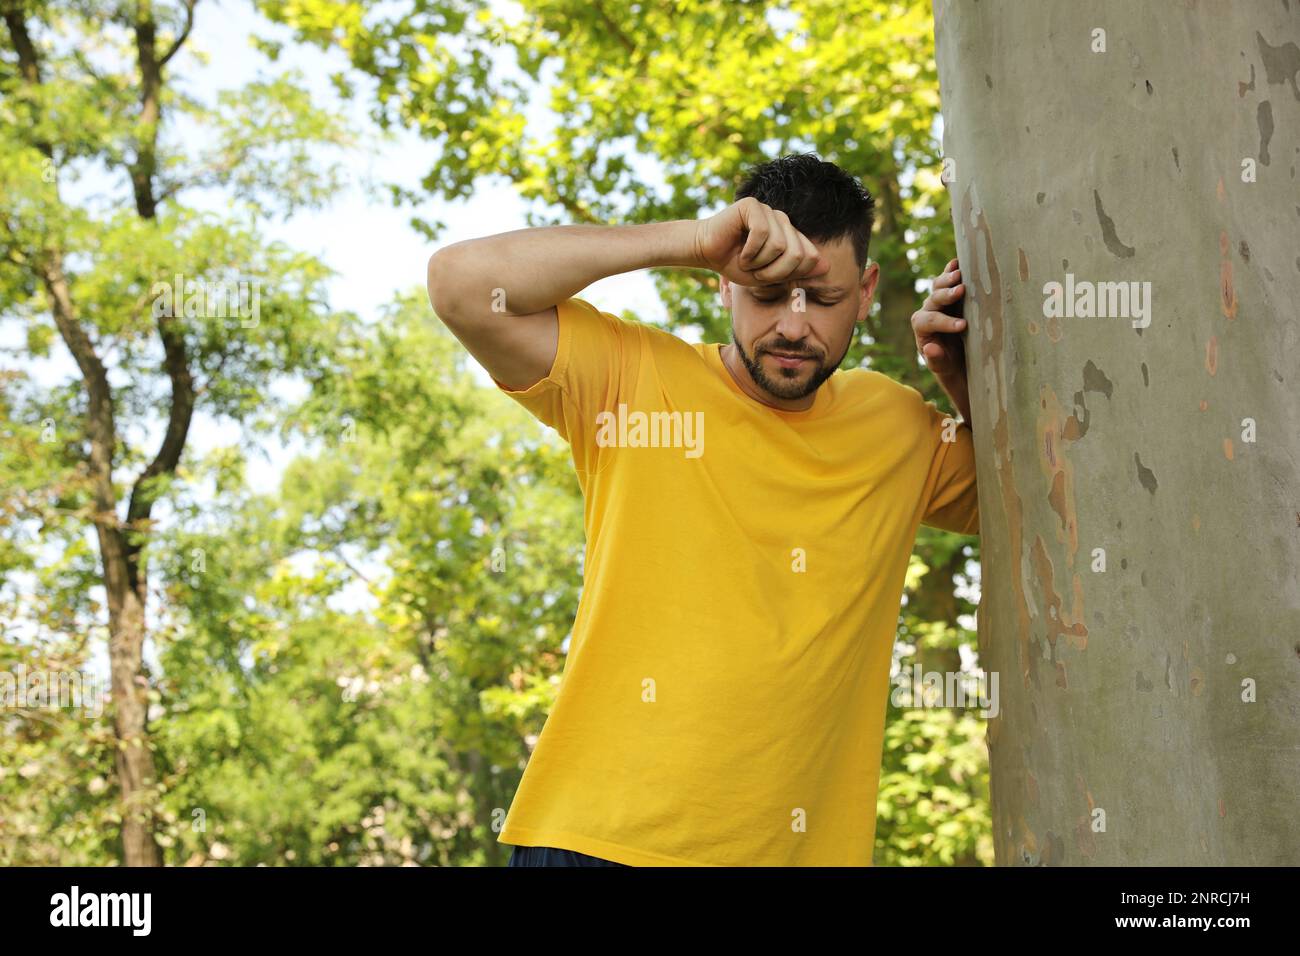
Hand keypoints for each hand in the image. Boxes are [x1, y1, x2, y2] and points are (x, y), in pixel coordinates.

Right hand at [692, 197, 829, 286]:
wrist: (705, 252)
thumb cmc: (735, 264)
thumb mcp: (769, 275)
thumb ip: (797, 271)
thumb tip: (828, 266)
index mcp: (790, 235)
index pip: (809, 256)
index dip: (788, 274)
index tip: (767, 277)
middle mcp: (782, 220)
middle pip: (797, 253)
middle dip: (775, 271)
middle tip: (756, 272)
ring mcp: (769, 211)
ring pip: (780, 245)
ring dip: (760, 261)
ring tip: (746, 260)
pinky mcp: (752, 205)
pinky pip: (762, 233)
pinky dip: (750, 250)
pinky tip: (740, 250)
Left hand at [912, 258, 967, 382]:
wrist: (955, 356)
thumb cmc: (947, 362)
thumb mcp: (941, 365)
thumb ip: (935, 358)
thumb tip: (930, 349)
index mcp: (921, 326)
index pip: (930, 321)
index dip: (945, 322)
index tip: (963, 326)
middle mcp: (927, 310)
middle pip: (933, 299)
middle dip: (947, 295)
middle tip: (961, 291)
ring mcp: (938, 300)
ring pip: (939, 286)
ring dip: (949, 279)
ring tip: (960, 274)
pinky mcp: (949, 294)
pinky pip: (947, 279)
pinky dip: (951, 270)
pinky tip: (958, 261)